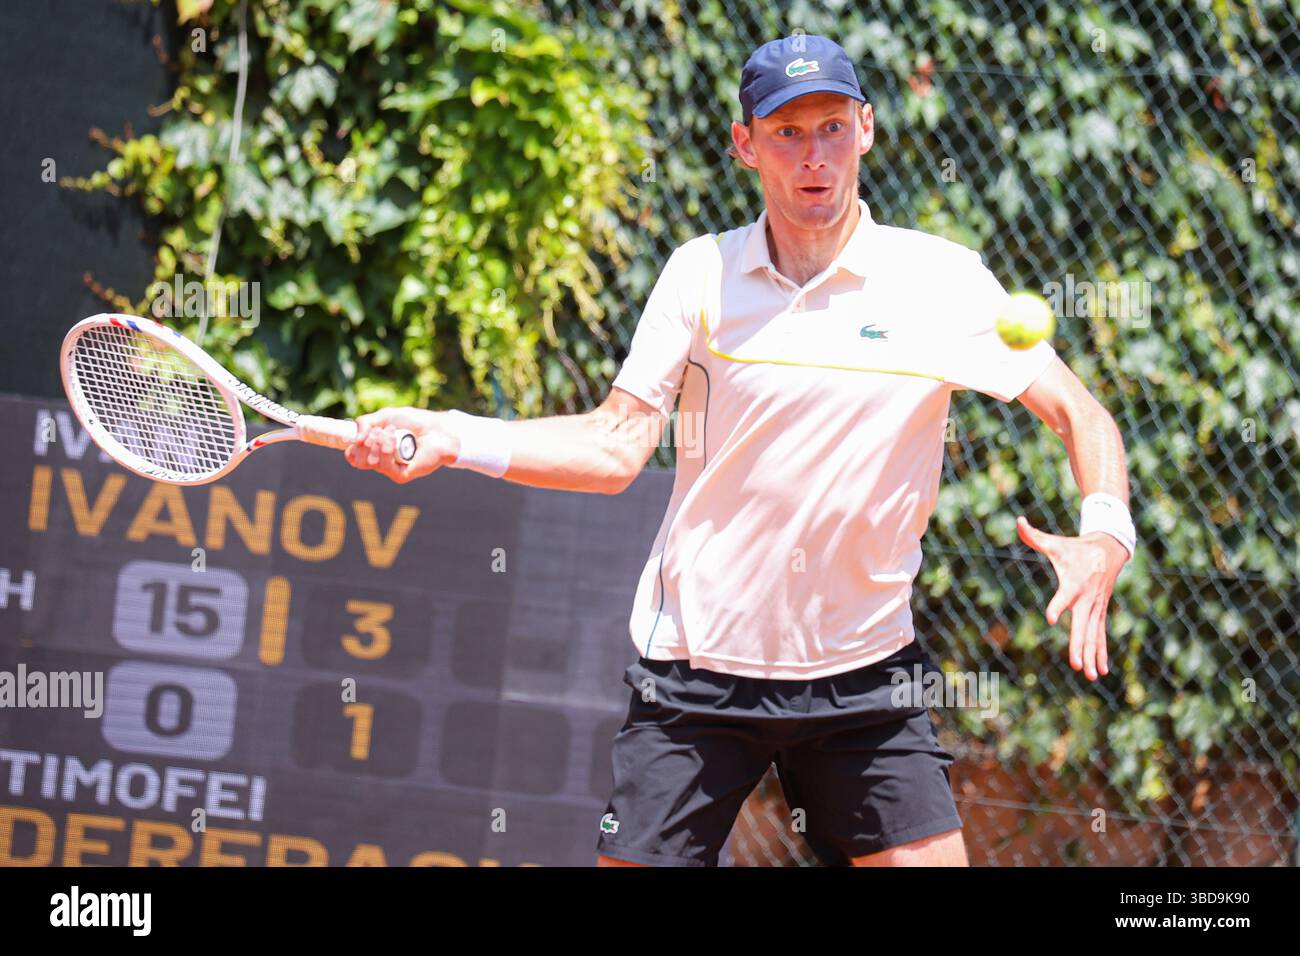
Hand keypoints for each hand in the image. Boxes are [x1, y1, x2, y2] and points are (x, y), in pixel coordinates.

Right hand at [345, 407, 459, 483]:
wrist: (437, 428)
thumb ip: (365, 423)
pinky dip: (386, 450)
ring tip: (392, 431)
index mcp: (376, 450)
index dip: (351, 449)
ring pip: (370, 462)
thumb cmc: (414, 422)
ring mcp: (392, 470)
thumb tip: (356, 439)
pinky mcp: (402, 475)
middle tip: (379, 431)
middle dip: (365, 442)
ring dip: (377, 442)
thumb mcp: (385, 417)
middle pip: (358, 461)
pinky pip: (384, 466)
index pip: (354, 457)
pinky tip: (394, 440)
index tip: (358, 438)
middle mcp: (382, 461)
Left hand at [1016, 515, 1127, 681]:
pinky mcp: (1099, 612)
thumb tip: (1018, 521)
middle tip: (1076, 665)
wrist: (1109, 548)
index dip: (1057, 605)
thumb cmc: (1076, 548)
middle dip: (1079, 645)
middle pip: (1082, 626)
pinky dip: (1100, 652)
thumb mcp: (1054, 542)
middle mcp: (1086, 599)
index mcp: (1073, 583)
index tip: (1051, 617)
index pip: (1064, 596)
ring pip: (1093, 635)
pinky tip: (1101, 671)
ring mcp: (1095, 608)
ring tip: (1090, 676)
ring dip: (1091, 655)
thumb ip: (1034, 536)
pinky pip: (1100, 635)